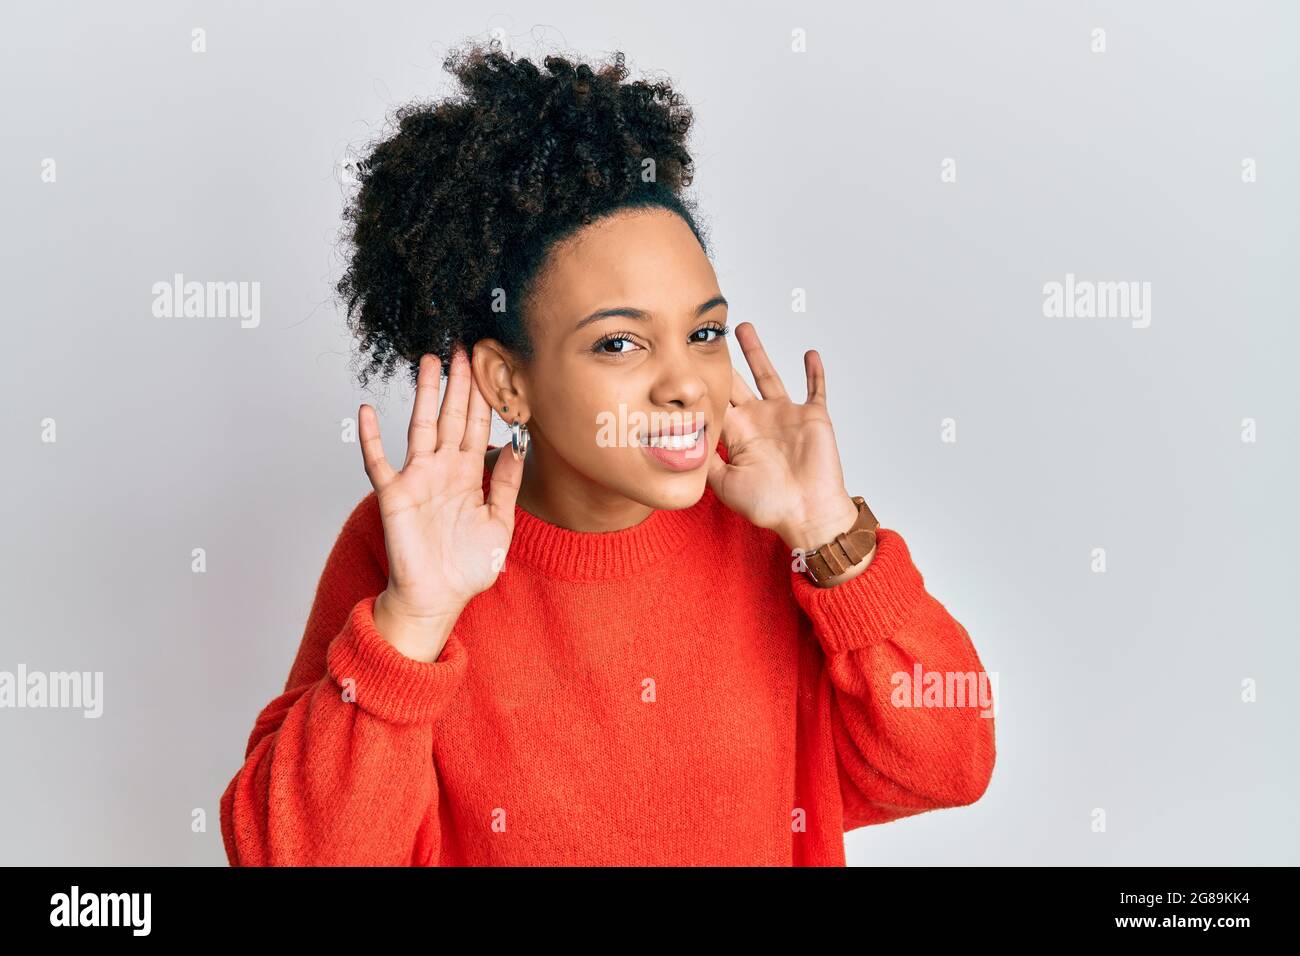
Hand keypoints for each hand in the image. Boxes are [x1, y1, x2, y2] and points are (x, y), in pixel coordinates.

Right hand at [358, 343, 523, 640]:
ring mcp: (416, 478)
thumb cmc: (465, 567)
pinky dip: (370, 438)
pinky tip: (365, 412)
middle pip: (452, 416)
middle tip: (465, 345)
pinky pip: (378, 462)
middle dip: (459, 382)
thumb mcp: (499, 524)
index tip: (491, 365)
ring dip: (425, 394)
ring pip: (421, 426)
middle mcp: (442, 469)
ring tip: (430, 361)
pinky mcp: (394, 495)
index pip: (479, 426)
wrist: (436, 599)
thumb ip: (506, 485)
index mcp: (468, 475)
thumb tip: (516, 446)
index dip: (485, 396)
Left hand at [706, 322, 860, 551]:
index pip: (715, 401)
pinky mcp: (812, 416)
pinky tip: (809, 353)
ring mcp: (786, 416)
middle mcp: (759, 420)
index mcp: (737, 435)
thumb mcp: (724, 484)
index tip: (684, 360)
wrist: (807, 515)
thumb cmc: (769, 506)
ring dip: (756, 351)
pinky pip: (815, 388)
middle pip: (736, 380)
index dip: (701, 383)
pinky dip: (814, 371)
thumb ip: (705, 461)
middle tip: (706, 333)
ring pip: (768, 375)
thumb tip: (678, 444)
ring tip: (743, 327)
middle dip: (722, 358)